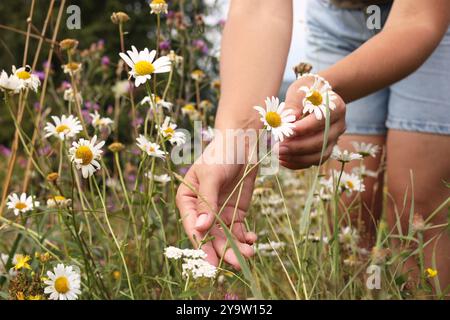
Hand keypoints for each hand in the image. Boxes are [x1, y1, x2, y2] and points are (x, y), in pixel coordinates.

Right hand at [176, 140, 257, 268]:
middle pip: (210, 237)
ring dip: (237, 248)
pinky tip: (252, 241)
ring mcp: (219, 214)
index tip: (210, 261)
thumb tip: (201, 228)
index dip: (200, 244)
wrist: (242, 143)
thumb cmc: (220, 154)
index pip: (193, 226)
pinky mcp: (236, 214)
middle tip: (236, 263)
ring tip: (250, 253)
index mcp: (188, 200)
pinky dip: (245, 239)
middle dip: (222, 251)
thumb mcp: (211, 175)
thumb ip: (207, 201)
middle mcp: (202, 211)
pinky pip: (239, 233)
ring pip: (225, 238)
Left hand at [278, 76, 345, 169]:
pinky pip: (313, 162)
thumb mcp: (298, 93)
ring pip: (319, 156)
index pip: (321, 120)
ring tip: (278, 155)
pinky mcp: (326, 150)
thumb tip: (286, 121)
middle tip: (278, 148)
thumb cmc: (305, 92)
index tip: (286, 131)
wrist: (315, 96)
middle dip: (298, 147)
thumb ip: (292, 107)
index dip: (304, 128)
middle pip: (321, 141)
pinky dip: (298, 163)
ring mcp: (334, 140)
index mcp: (336, 107)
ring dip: (297, 158)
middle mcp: (339, 125)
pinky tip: (282, 160)